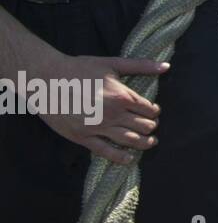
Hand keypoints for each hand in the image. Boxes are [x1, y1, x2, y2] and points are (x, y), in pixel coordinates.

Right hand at [36, 53, 167, 164]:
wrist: (47, 79)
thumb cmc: (80, 68)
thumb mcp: (112, 63)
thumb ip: (141, 66)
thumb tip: (166, 66)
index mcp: (122, 95)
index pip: (149, 109)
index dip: (154, 112)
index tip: (153, 112)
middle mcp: (113, 113)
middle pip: (143, 126)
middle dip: (150, 127)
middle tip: (151, 127)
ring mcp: (97, 127)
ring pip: (129, 141)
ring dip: (143, 143)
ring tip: (149, 143)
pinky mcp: (82, 137)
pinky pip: (105, 151)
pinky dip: (120, 157)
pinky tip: (129, 159)